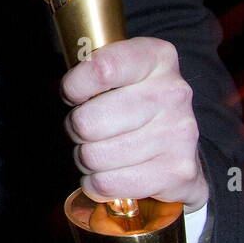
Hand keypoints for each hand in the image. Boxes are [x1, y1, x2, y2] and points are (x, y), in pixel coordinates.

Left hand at [61, 37, 207, 211]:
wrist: (181, 152)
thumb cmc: (132, 107)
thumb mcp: (115, 76)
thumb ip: (86, 73)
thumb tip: (62, 94)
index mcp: (156, 58)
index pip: (100, 69)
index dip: (73, 88)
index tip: (74, 96)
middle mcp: (173, 92)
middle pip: (87, 121)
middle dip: (76, 130)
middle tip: (88, 131)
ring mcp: (179, 132)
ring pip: (93, 156)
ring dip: (86, 159)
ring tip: (102, 152)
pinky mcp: (178, 171)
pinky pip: (108, 183)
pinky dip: (97, 184)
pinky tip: (109, 173)